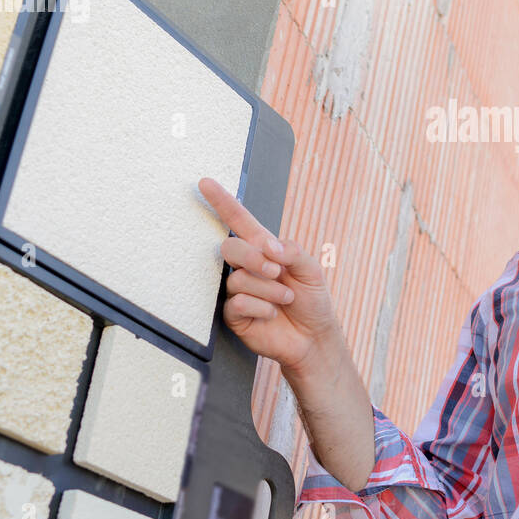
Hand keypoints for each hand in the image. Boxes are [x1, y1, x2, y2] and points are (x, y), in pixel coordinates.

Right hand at [197, 177, 343, 378]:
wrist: (313, 336)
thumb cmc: (312, 299)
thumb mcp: (311, 269)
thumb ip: (292, 251)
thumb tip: (268, 246)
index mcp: (264, 249)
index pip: (239, 221)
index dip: (222, 202)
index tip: (205, 182)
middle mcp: (246, 267)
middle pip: (231, 249)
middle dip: (254, 259)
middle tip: (277, 272)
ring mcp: (238, 290)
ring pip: (238, 280)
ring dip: (269, 290)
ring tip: (285, 299)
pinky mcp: (234, 315)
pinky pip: (237, 304)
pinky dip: (261, 308)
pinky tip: (271, 314)